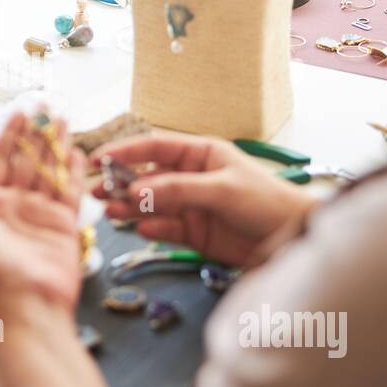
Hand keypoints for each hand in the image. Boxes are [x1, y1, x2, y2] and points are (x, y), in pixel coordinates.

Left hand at [0, 112, 87, 313]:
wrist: (24, 305)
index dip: (8, 136)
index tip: (18, 111)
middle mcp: (13, 207)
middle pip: (26, 162)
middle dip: (36, 134)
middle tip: (46, 107)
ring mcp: (39, 216)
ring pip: (48, 172)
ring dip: (56, 146)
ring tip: (63, 119)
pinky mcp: (63, 226)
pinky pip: (69, 192)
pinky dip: (72, 172)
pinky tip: (76, 152)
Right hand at [91, 133, 319, 266]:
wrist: (292, 240)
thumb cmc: (266, 203)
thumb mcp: (222, 190)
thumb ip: (178, 190)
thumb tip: (135, 192)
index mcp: (200, 154)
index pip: (154, 146)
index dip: (124, 152)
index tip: (97, 159)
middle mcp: (191, 177)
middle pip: (146, 177)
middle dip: (120, 183)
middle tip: (94, 192)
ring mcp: (191, 206)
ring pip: (151, 205)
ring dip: (130, 208)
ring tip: (110, 213)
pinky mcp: (193, 234)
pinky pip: (164, 229)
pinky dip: (151, 230)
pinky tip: (141, 230)